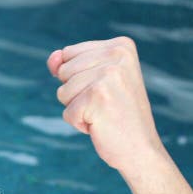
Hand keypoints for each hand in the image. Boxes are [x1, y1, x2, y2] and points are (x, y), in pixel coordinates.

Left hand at [47, 36, 165, 173]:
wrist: (141, 148)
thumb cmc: (116, 114)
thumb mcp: (94, 81)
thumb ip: (66, 64)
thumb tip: (51, 59)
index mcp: (120, 45)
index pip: (68, 54)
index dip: (77, 78)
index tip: (106, 90)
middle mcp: (117, 55)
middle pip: (63, 71)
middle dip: (75, 94)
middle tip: (104, 104)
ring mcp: (108, 75)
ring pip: (62, 92)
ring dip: (77, 108)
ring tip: (103, 113)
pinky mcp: (98, 96)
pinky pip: (67, 111)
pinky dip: (79, 123)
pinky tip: (101, 124)